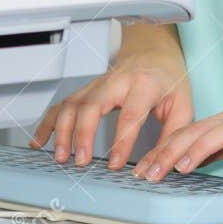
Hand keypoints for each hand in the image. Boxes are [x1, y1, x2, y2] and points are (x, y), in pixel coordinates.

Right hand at [30, 55, 192, 168]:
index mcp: (143, 85)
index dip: (121, 141)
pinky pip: (61, 105)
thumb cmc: (168, 81)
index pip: (130, 114)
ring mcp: (96, 85)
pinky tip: (40, 142)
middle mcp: (116, 82)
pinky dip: (48, 124)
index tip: (115, 164)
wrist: (154, 54)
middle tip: (81, 161)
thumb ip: (170, 139)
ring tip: (60, 156)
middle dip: (83, 135)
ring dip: (62, 131)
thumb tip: (155, 169)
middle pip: (92, 105)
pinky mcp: (85, 91)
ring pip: (72, 104)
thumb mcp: (182, 107)